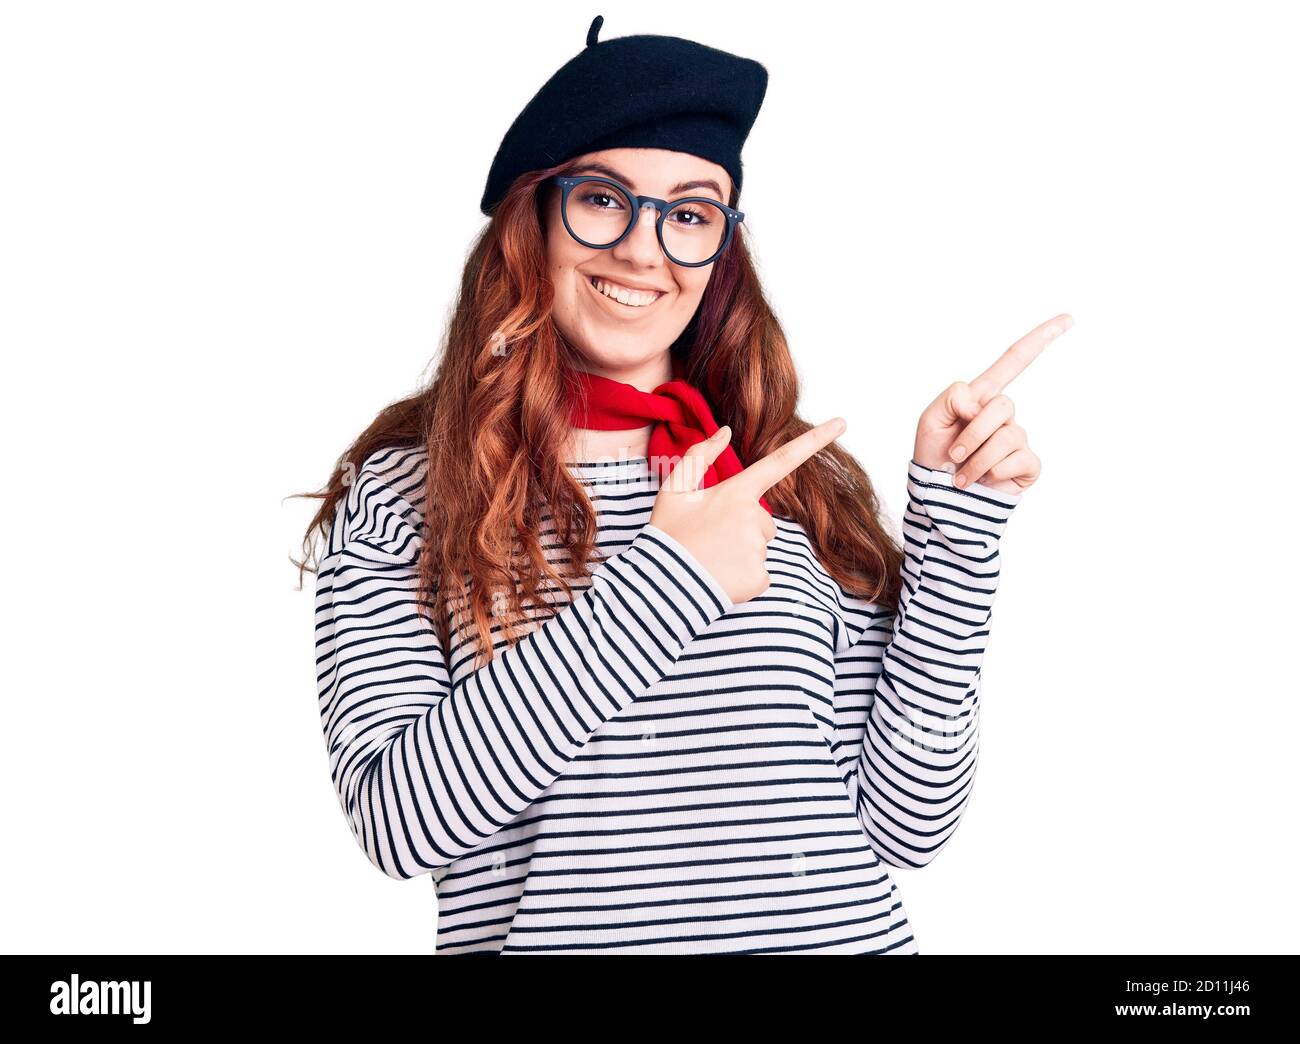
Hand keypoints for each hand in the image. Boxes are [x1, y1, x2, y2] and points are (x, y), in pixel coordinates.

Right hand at [649, 418, 847, 602]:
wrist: (660, 587)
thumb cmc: (668, 535)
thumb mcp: (674, 490)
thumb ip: (699, 456)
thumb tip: (725, 431)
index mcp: (736, 493)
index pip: (781, 461)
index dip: (814, 441)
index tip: (842, 423)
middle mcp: (754, 518)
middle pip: (763, 519)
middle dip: (741, 527)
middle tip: (710, 539)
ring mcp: (759, 549)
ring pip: (760, 545)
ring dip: (740, 551)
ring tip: (711, 558)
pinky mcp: (760, 577)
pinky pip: (759, 572)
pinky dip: (742, 575)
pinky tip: (720, 576)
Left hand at [913, 314, 1071, 494]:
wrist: (938, 498)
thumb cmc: (933, 457)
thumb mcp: (930, 420)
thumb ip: (952, 397)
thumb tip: (980, 402)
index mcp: (982, 398)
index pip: (1014, 361)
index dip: (1040, 339)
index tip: (1069, 318)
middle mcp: (1003, 416)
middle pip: (1003, 405)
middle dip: (972, 433)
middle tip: (954, 454)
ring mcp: (1018, 440)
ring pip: (1006, 436)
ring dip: (975, 459)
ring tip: (961, 475)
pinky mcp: (1027, 465)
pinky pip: (1016, 460)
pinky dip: (990, 473)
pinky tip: (982, 481)